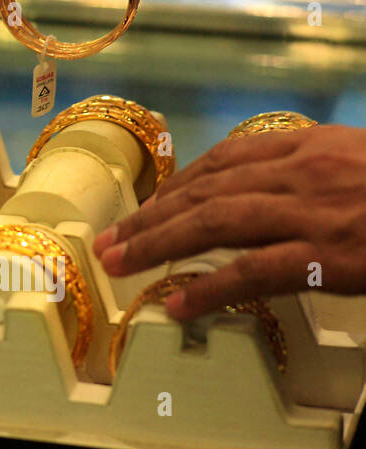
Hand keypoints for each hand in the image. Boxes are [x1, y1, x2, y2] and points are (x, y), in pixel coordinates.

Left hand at [92, 126, 365, 318]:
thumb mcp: (356, 161)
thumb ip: (308, 169)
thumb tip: (262, 188)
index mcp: (308, 144)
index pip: (224, 159)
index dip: (177, 183)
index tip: (147, 204)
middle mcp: (301, 170)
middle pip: (204, 190)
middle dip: (149, 216)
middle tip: (108, 240)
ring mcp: (312, 212)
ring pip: (213, 223)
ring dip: (157, 245)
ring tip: (120, 265)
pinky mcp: (328, 256)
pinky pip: (251, 272)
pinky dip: (207, 289)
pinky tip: (176, 304)